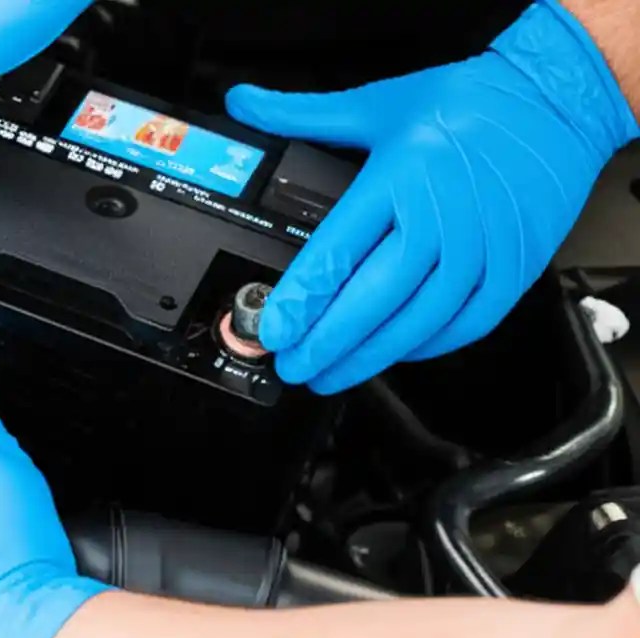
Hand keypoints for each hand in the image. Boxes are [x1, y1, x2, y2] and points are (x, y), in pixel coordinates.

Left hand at [225, 0, 638, 393]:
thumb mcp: (377, 104)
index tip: (276, 331)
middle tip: (295, 365)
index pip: (337, 253)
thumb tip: (245, 105)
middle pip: (374, 300)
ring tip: (332, 372)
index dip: (302, 301)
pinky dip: (426, 346)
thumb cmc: (469, 103)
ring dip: (370, 356)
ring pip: (418, 322)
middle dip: (327, 342)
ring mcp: (482, 250)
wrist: (555, 102)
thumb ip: (303, 114)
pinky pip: (466, 324)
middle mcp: (441, 220)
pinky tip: (394, 353)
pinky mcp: (514, 270)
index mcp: (399, 179)